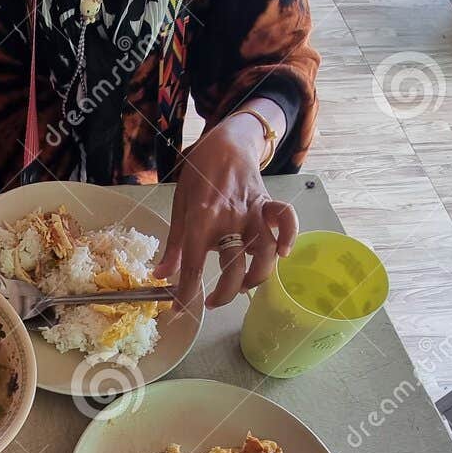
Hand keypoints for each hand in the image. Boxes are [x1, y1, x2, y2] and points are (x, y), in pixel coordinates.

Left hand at [156, 116, 296, 308]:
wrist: (226, 142)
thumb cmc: (199, 174)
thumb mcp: (179, 206)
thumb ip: (173, 245)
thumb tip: (161, 276)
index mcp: (200, 220)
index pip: (193, 266)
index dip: (186, 293)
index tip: (179, 310)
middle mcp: (228, 219)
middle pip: (233, 268)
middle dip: (225, 294)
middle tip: (213, 302)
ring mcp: (252, 212)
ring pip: (264, 253)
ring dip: (256, 276)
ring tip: (244, 286)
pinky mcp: (268, 205)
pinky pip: (286, 221)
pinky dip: (290, 237)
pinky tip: (285, 253)